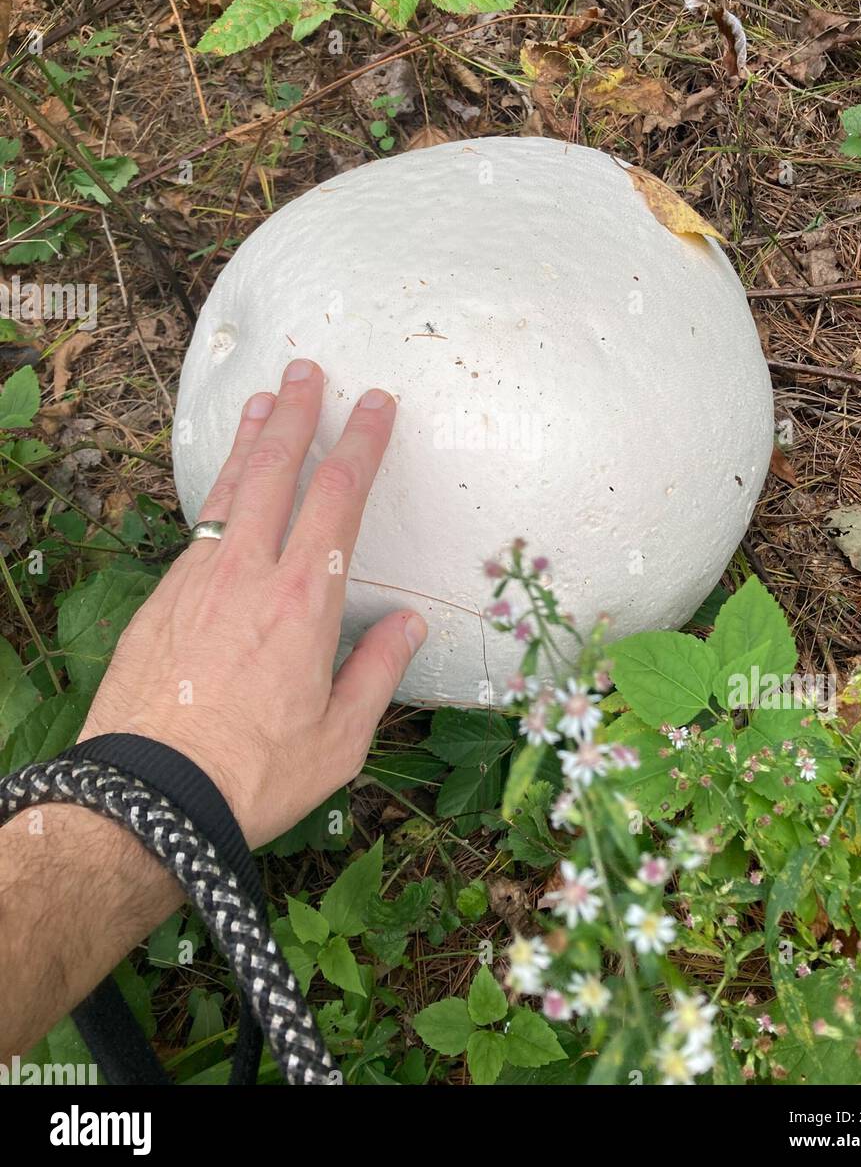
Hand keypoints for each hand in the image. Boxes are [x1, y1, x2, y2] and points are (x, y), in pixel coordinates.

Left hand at [77, 360, 426, 846]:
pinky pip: (198, 527)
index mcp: (305, 600)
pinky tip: (224, 491)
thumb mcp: (341, 740)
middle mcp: (249, 573)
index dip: (361, 442)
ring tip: (263, 401)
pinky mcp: (162, 599)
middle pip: (275, 470)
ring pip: (228, 489)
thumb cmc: (254, 775)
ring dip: (250, 440)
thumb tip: (407, 625)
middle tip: (307, 370)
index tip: (375, 404)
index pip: (340, 497)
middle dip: (297, 414)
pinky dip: (216, 493)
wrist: (146, 796)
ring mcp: (198, 580)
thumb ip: (378, 672)